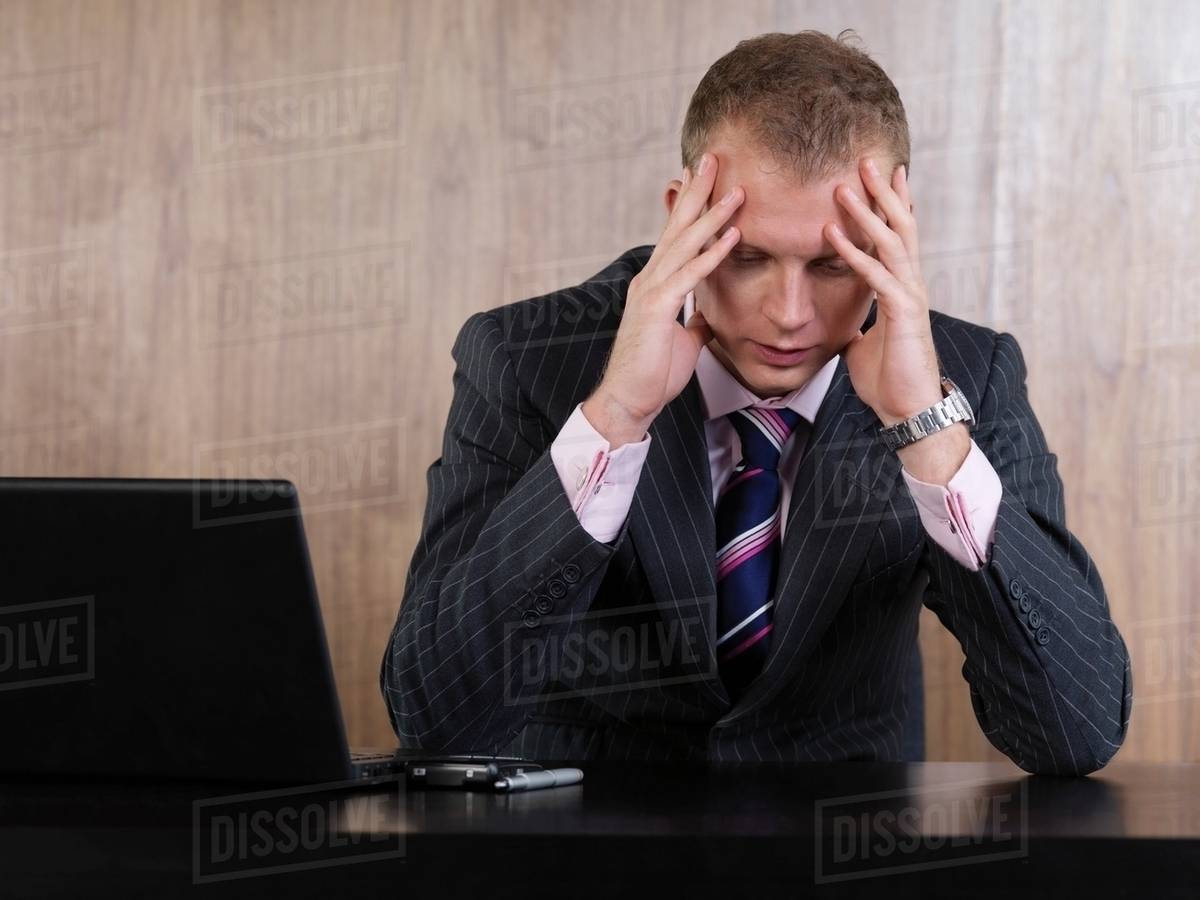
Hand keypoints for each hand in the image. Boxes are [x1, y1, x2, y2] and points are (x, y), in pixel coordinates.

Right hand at [583, 151, 743, 447]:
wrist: (629, 400)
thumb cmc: (652, 374)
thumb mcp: (683, 342)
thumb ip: (695, 321)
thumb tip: (708, 315)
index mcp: (656, 283)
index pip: (677, 236)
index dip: (692, 206)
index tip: (706, 178)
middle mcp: (650, 279)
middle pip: (677, 226)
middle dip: (697, 191)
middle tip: (713, 157)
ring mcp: (651, 291)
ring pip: (685, 244)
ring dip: (712, 215)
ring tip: (736, 190)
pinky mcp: (656, 308)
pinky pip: (689, 275)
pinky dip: (712, 255)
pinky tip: (732, 236)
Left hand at [826, 157, 942, 426]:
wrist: (909, 410)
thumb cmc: (888, 379)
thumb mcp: (864, 344)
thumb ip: (857, 325)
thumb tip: (844, 324)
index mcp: (902, 288)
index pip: (899, 236)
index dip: (892, 204)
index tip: (883, 174)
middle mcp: (910, 284)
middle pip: (900, 226)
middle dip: (882, 193)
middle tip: (865, 160)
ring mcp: (909, 296)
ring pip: (890, 243)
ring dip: (865, 213)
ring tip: (843, 187)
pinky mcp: (902, 313)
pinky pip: (875, 275)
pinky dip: (853, 253)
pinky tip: (832, 235)